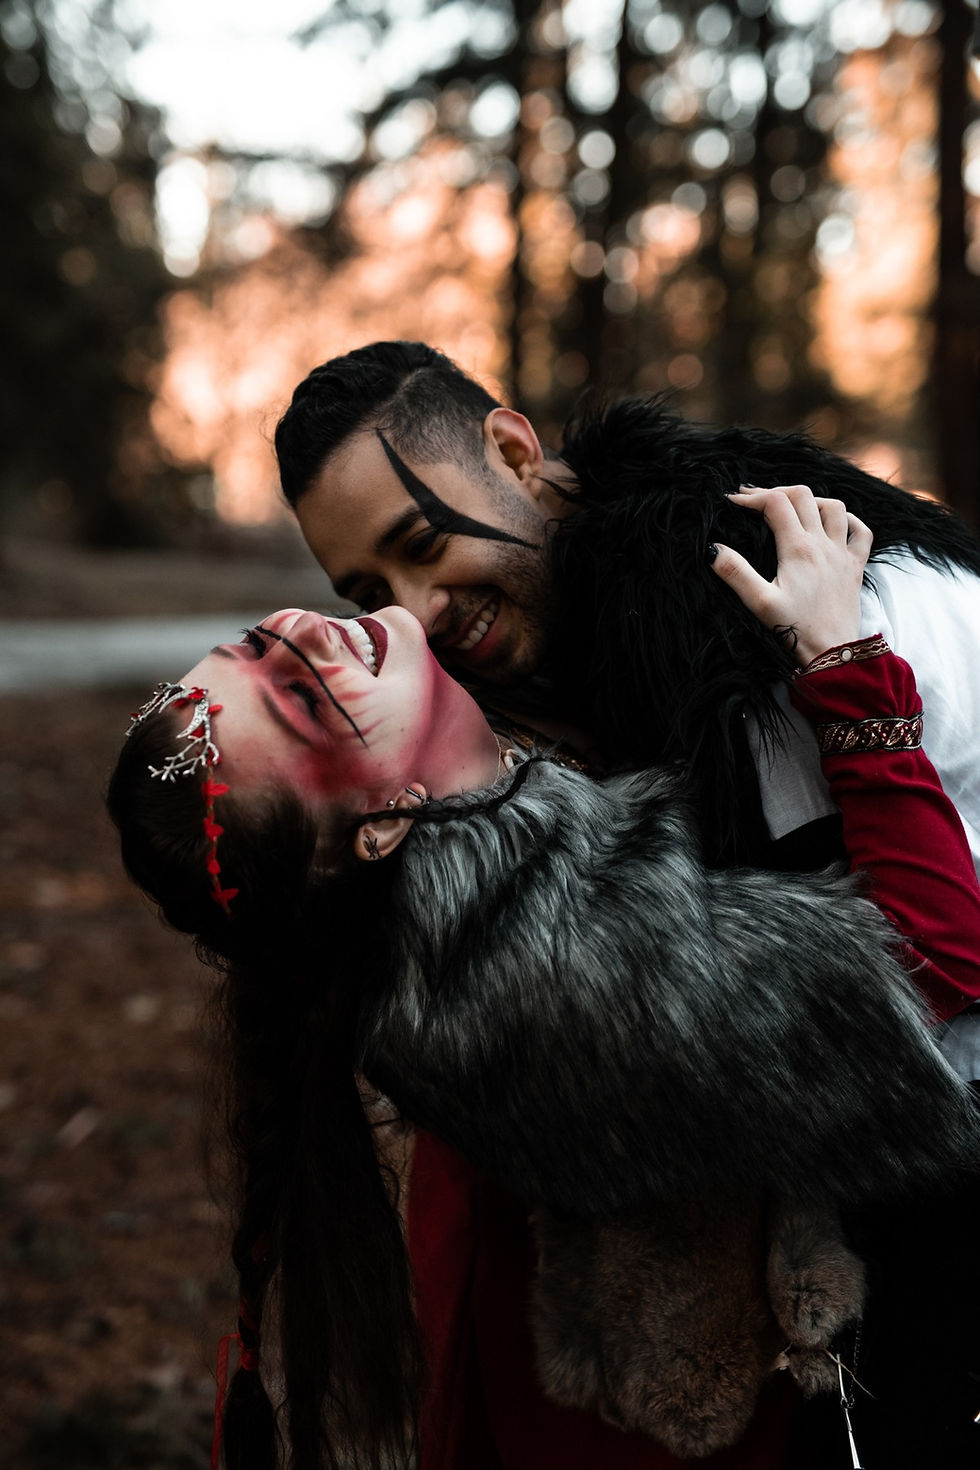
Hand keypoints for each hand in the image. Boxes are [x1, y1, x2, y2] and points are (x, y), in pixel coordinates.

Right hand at [709, 485, 872, 667]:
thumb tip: (713, 549)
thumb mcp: (759, 603)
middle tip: (755, 501)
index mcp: (798, 549)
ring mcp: (843, 553)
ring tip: (791, 509)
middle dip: (776, 492)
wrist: (832, 653)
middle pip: (803, 496)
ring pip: (834, 507)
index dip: (752, 497)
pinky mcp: (856, 567)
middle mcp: (823, 544)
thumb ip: (736, 573)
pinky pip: (861, 531)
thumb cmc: (795, 629)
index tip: (733, 502)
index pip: (775, 504)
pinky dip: (848, 520)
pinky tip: (834, 525)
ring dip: (811, 501)